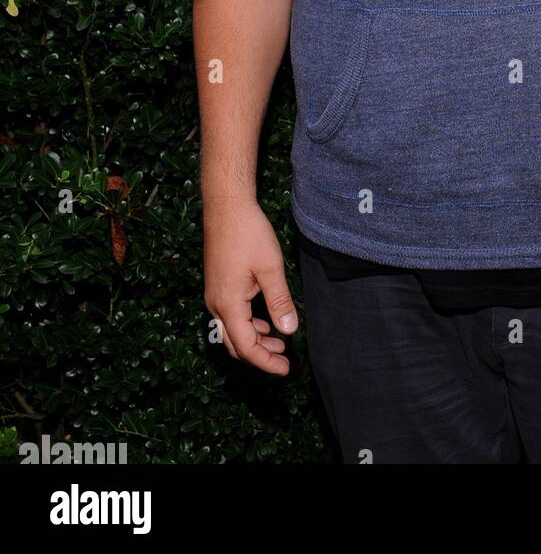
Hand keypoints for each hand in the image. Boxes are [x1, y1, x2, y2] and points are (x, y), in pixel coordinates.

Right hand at [203, 199, 298, 374]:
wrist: (226, 207)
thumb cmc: (248, 233)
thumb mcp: (270, 268)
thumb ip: (280, 301)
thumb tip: (289, 331)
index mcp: (228, 304)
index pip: (246, 347)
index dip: (266, 362)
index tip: (285, 369)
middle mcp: (216, 304)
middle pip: (235, 344)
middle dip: (260, 355)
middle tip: (284, 359)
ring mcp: (214, 295)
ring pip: (232, 331)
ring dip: (255, 340)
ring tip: (280, 342)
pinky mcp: (217, 286)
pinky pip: (230, 316)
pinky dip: (248, 325)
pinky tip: (265, 321)